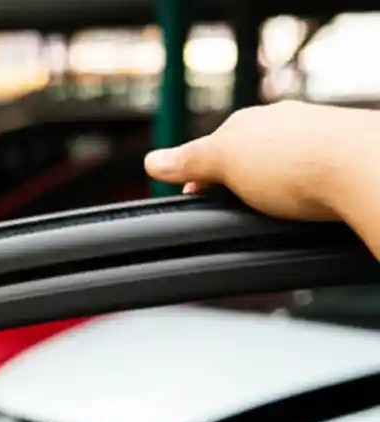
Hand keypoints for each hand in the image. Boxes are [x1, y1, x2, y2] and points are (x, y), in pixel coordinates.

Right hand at [144, 100, 378, 220]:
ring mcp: (315, 137)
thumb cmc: (294, 163)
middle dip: (239, 182)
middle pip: (247, 157)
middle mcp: (282, 123)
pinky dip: (306, 191)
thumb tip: (152, 161)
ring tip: (278, 210)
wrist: (363, 167)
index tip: (200, 199)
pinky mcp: (341, 156)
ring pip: (283, 166)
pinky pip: (313, 175)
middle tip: (238, 209)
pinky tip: (309, 204)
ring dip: (275, 187)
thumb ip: (187, 161)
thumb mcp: (222, 161)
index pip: (213, 149)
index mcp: (249, 122)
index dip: (203, 177)